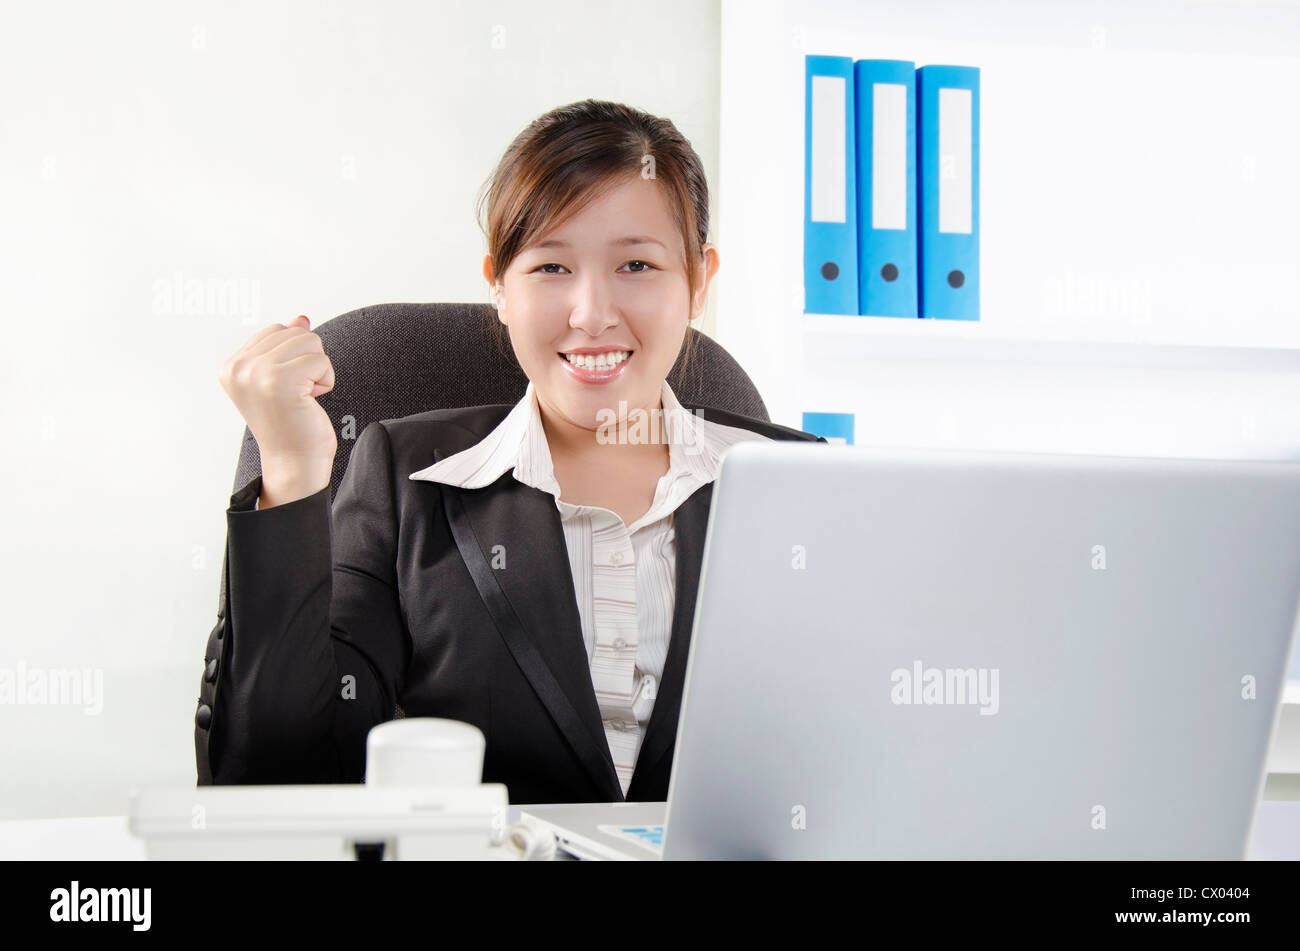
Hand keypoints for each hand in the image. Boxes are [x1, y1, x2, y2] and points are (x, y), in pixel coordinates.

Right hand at [217, 315, 337, 491]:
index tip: (284, 389)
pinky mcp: (279, 381)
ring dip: (317, 371)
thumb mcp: (283, 378)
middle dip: (307, 362)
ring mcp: (255, 373)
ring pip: (310, 342)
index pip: (278, 330)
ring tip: (302, 397)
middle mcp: (237, 368)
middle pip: (296, 332)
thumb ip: (286, 346)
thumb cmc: (291, 423)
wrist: (294, 462)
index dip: (293, 357)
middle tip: (296, 395)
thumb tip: (300, 318)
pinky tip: (310, 401)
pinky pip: (321, 360)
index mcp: (231, 366)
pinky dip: (325, 381)